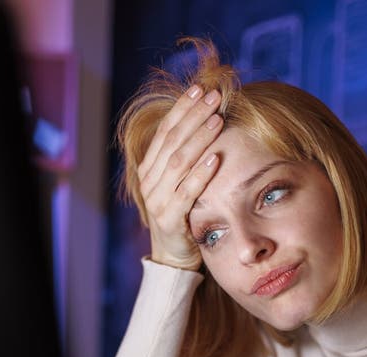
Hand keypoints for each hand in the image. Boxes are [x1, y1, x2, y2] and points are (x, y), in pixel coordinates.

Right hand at [137, 85, 223, 269]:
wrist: (173, 258)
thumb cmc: (184, 216)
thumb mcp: (180, 184)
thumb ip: (186, 158)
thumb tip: (207, 121)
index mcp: (149, 168)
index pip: (164, 130)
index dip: (182, 108)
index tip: (201, 88)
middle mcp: (149, 181)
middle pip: (171, 141)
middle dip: (194, 116)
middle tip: (214, 97)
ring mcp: (157, 201)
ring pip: (177, 162)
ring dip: (199, 138)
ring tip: (217, 119)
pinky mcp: (169, 220)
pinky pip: (185, 193)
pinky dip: (200, 174)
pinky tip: (215, 158)